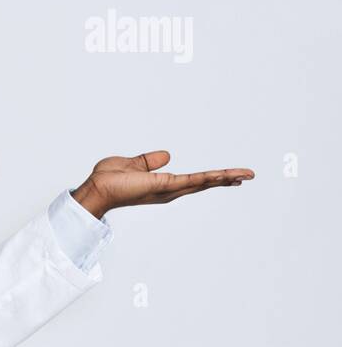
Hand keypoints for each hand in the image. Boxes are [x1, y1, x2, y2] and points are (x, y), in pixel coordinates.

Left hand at [71, 150, 253, 218]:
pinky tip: (225, 176)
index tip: (229, 176)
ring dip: (225, 178)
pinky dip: (209, 178)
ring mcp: (168, 189)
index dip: (211, 178)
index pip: (193, 180)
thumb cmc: (108, 179)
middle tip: (248, 175)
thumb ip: (149, 161)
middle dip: (226, 179)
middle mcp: (169, 190)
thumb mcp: (133, 164)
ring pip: (202, 182)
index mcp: (163, 184)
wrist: (97, 188)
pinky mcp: (164, 186)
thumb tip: (166, 156)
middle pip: (203, 183)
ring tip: (246, 175)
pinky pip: (191, 180)